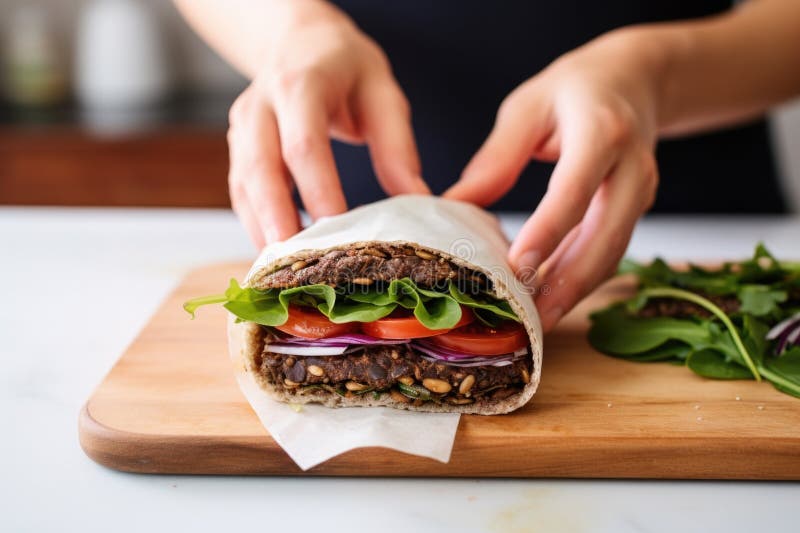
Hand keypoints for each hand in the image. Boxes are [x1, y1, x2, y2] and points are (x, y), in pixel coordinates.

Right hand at [227, 3, 427, 247]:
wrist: (298, 41)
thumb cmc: (347, 67)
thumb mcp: (383, 91)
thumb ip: (397, 145)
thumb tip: (417, 200)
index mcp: (301, 85)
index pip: (304, 143)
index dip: (318, 190)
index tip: (336, 230)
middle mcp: (261, 106)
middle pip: (260, 169)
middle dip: (276, 220)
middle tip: (295, 265)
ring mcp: (242, 127)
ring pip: (243, 186)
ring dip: (262, 230)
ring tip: (285, 273)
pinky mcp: (237, 147)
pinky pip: (241, 192)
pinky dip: (257, 225)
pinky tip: (279, 254)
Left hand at [445, 29, 662, 330]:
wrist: (634, 80)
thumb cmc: (573, 89)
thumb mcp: (527, 108)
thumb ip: (496, 158)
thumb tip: (455, 206)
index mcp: (601, 132)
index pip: (574, 191)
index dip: (547, 233)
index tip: (517, 269)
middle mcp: (632, 167)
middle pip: (605, 237)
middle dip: (568, 284)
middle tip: (530, 320)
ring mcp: (641, 192)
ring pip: (612, 253)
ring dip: (576, 291)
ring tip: (537, 322)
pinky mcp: (636, 209)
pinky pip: (609, 250)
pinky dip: (581, 278)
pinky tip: (548, 297)